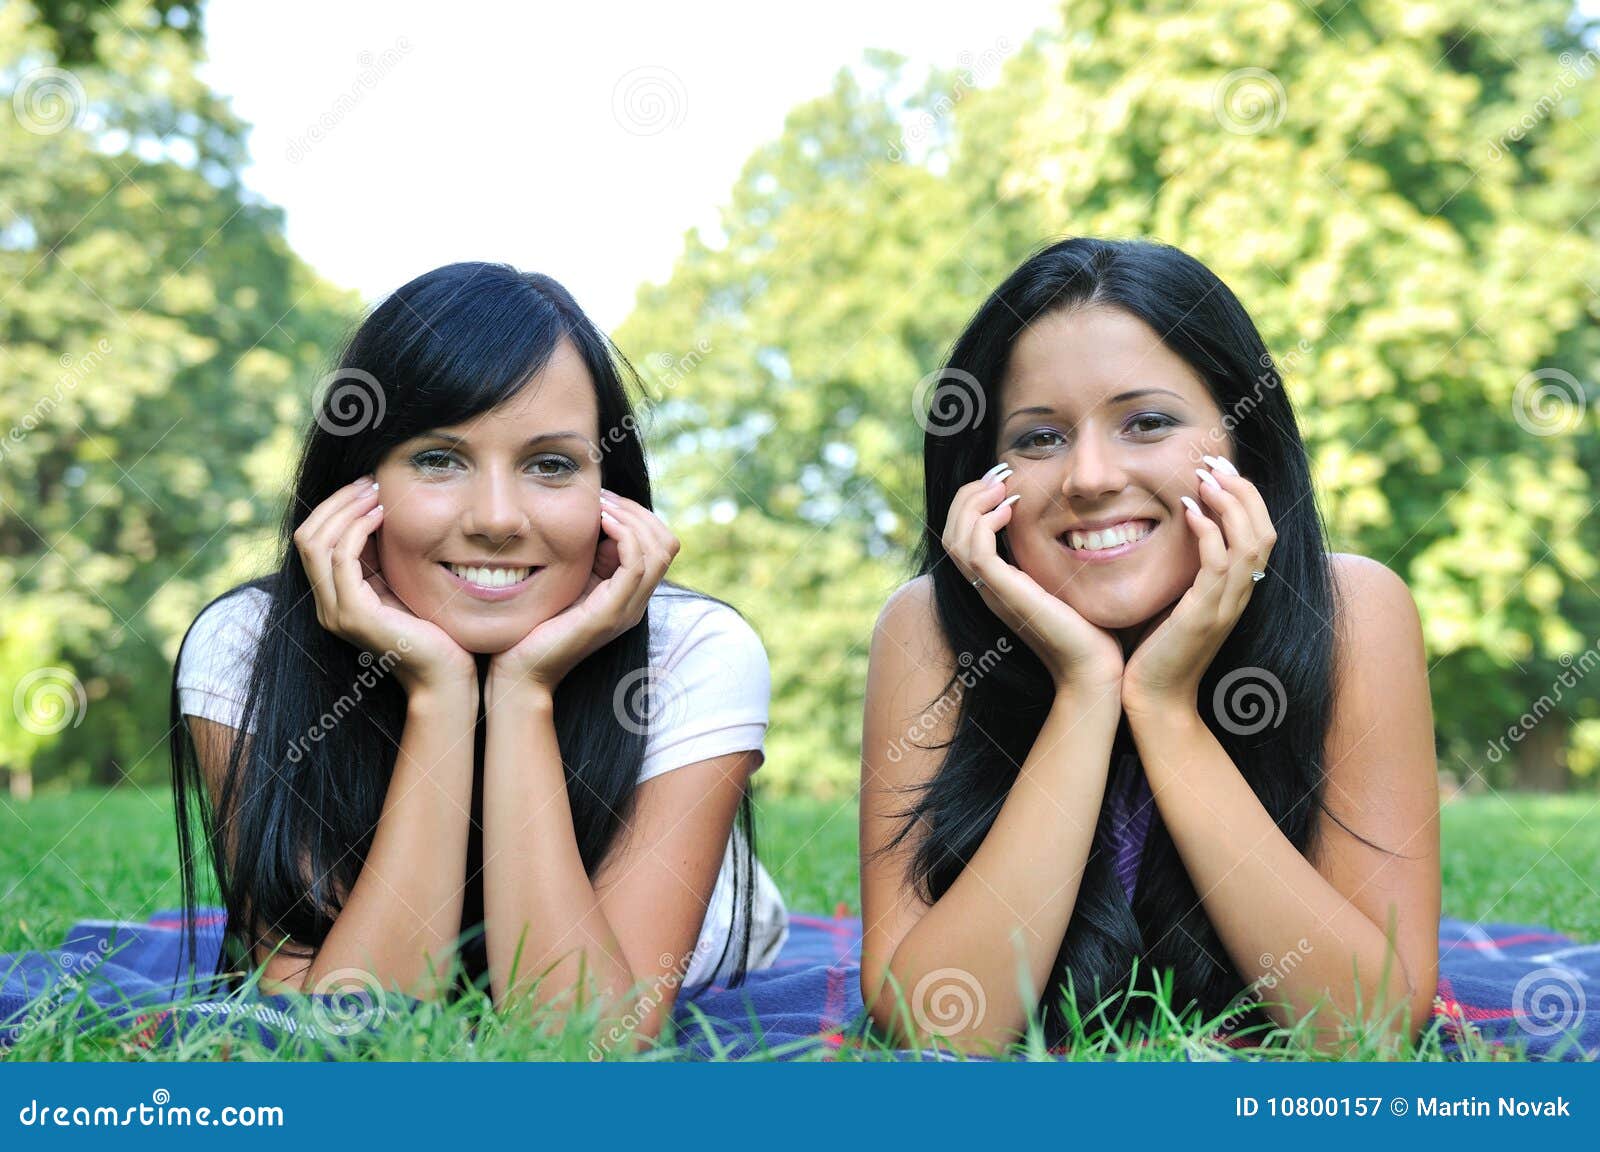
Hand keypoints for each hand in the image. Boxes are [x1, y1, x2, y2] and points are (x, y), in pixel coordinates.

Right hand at [293, 476, 476, 695]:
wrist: (444, 674)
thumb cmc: (433, 629)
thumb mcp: (400, 583)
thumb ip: (381, 558)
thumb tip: (378, 511)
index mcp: (335, 596)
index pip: (313, 540)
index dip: (335, 507)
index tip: (367, 486)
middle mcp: (326, 605)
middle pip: (306, 536)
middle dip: (336, 502)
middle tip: (369, 481)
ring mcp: (336, 612)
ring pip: (316, 543)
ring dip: (346, 509)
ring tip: (375, 492)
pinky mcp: (354, 615)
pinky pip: (341, 558)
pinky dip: (357, 529)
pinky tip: (383, 515)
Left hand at [488, 489, 676, 694]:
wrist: (521, 669)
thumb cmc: (534, 624)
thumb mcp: (567, 580)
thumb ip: (586, 556)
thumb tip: (594, 515)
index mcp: (628, 594)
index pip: (659, 544)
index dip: (636, 514)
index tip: (602, 500)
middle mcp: (635, 602)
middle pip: (667, 544)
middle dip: (637, 512)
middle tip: (602, 499)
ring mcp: (627, 609)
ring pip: (658, 551)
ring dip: (630, 519)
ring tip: (601, 507)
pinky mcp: (611, 613)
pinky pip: (636, 565)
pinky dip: (624, 535)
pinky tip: (600, 523)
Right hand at [943, 463, 1124, 695]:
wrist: (1094, 669)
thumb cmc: (1091, 630)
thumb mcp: (1066, 582)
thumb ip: (1055, 557)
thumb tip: (1072, 523)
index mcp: (996, 584)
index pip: (961, 535)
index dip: (973, 502)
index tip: (1003, 480)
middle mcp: (986, 588)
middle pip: (949, 532)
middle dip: (968, 495)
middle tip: (999, 474)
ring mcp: (992, 593)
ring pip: (954, 539)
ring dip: (973, 504)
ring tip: (1000, 487)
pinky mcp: (1005, 595)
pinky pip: (975, 553)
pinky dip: (984, 524)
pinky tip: (1008, 511)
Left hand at [1121, 455, 1277, 716]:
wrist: (1153, 699)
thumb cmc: (1156, 650)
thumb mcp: (1176, 599)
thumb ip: (1184, 569)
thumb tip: (1171, 530)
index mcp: (1237, 590)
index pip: (1260, 532)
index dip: (1245, 497)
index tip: (1217, 469)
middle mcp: (1240, 595)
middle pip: (1265, 529)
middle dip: (1242, 490)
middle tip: (1212, 462)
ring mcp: (1226, 605)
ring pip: (1250, 542)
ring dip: (1229, 503)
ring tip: (1204, 477)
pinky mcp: (1204, 614)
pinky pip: (1218, 563)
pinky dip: (1207, 531)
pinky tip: (1188, 509)